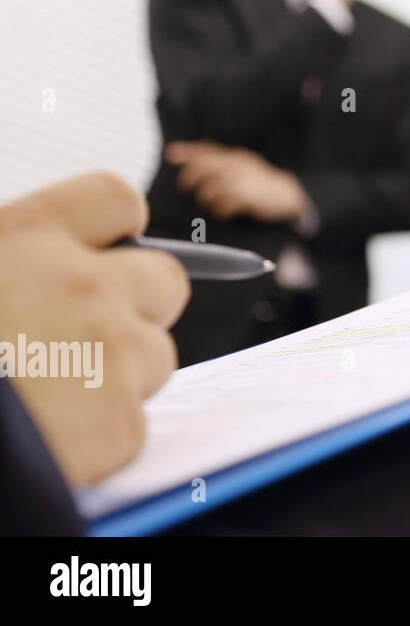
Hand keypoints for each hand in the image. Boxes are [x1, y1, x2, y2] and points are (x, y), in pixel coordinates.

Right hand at [0, 172, 187, 486]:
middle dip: (136, 311)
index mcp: (27, 237)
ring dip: (116, 380)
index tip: (102, 253)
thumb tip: (53, 266)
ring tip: (45, 398)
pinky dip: (97, 441)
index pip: (115, 200)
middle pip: (163, 281)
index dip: (113, 231)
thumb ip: (15, 265)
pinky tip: (45, 440)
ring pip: (155, 357)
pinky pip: (133, 425)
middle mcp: (81, 284)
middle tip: (78, 342)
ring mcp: (109, 351)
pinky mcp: (116, 423)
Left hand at [166, 142, 308, 223]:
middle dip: (189, 179)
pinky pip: (223, 205)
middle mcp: (237, 167)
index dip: (188, 152)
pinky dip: (220, 211)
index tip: (170, 154)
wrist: (289, 195)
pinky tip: (224, 213)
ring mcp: (242, 182)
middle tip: (187, 189)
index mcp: (235, 158)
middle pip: (203, 169)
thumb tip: (202, 147)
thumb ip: (224, 159)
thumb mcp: (245, 164)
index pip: (207, 152)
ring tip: (211, 204)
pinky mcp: (247, 198)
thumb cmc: (262, 182)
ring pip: (210, 190)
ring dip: (206, 199)